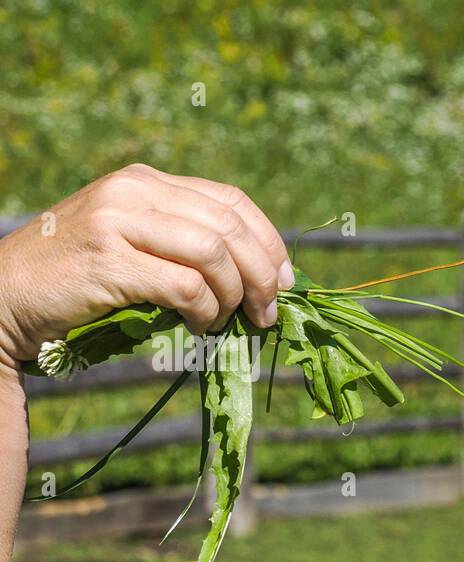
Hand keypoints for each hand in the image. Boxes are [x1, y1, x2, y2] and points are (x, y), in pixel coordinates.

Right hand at [0, 163, 293, 377]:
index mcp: (146, 181)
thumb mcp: (136, 245)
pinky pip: (185, 287)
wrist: (6, 298)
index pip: (231, 201)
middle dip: (262, 276)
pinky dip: (205, 313)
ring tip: (228, 322)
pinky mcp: (109, 260)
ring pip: (214, 254)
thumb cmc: (79, 282)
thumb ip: (185, 245)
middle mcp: (133, 190)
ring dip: (235, 297)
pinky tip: (199, 327)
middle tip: (267, 314)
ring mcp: (118, 221)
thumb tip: (261, 279)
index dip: (269, 242)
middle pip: (230, 227)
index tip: (286, 280)